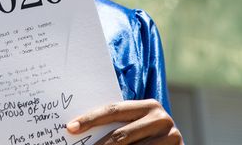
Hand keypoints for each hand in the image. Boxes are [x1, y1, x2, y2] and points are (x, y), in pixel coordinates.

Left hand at [66, 99, 181, 143]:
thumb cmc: (148, 136)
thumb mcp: (136, 125)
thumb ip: (118, 124)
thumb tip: (79, 128)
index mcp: (148, 105)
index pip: (113, 110)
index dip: (90, 119)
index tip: (71, 128)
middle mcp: (161, 118)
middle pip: (120, 135)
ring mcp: (171, 136)